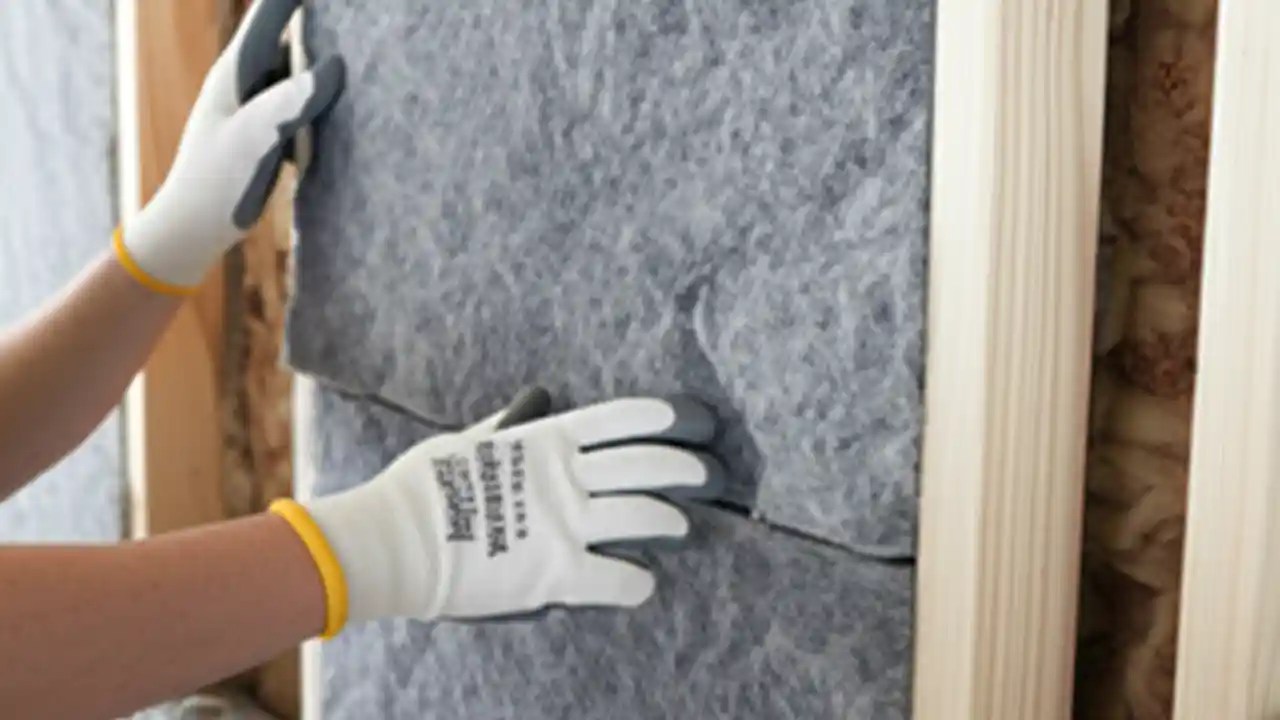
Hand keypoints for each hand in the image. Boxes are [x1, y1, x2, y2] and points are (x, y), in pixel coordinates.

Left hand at [116, 0, 344, 293]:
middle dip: (311, 29)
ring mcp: (253, 110)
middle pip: (284, 42)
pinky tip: (337, 115)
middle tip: (348, 23)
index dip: (291, 1)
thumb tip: (335, 65)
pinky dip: (315, 105)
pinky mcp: (263, 135)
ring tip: (351, 61)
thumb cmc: (215, 183)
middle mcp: (243, 85)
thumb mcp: (254, 139)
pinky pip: (296, 107)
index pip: (267, 20)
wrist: (191, 230)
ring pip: (292, 76)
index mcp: (234, 75)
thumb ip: (291, 100)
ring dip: (316, 70)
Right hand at [271, 389, 723, 636]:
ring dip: (672, 523)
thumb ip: (511, 425)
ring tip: (682, 528)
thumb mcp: (469, 443)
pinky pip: (620, 579)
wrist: (388, 543)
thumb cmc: (420, 490)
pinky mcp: (556, 573)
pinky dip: (638, 582)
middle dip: (690, 469)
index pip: (621, 419)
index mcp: (545, 441)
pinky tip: (643, 583)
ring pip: (645, 518)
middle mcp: (564, 478)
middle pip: (648, 465)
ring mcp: (564, 525)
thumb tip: (537, 398)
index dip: (668, 418)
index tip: (699, 421)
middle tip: (713, 476)